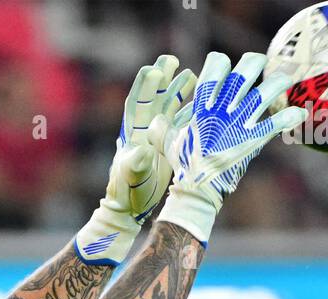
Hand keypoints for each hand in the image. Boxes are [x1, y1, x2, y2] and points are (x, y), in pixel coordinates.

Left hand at [75, 55, 194, 265]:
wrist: (129, 211)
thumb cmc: (126, 195)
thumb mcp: (130, 178)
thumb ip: (135, 163)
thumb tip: (142, 149)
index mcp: (131, 135)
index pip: (136, 104)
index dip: (144, 87)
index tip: (155, 70)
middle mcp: (143, 132)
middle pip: (153, 99)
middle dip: (162, 79)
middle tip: (172, 59)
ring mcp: (155, 139)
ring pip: (167, 109)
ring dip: (178, 93)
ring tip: (192, 75)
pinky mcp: (165, 149)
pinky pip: (178, 126)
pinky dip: (188, 115)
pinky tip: (201, 105)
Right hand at [153, 51, 305, 244]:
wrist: (196, 190)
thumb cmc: (182, 166)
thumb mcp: (168, 143)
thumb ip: (164, 129)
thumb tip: (155, 123)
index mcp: (204, 102)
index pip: (216, 64)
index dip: (223, 63)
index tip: (228, 71)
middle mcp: (223, 107)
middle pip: (246, 68)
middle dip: (256, 64)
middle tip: (261, 69)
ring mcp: (239, 122)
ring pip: (266, 90)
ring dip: (279, 82)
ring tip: (285, 81)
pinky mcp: (252, 140)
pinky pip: (275, 122)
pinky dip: (290, 117)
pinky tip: (300, 113)